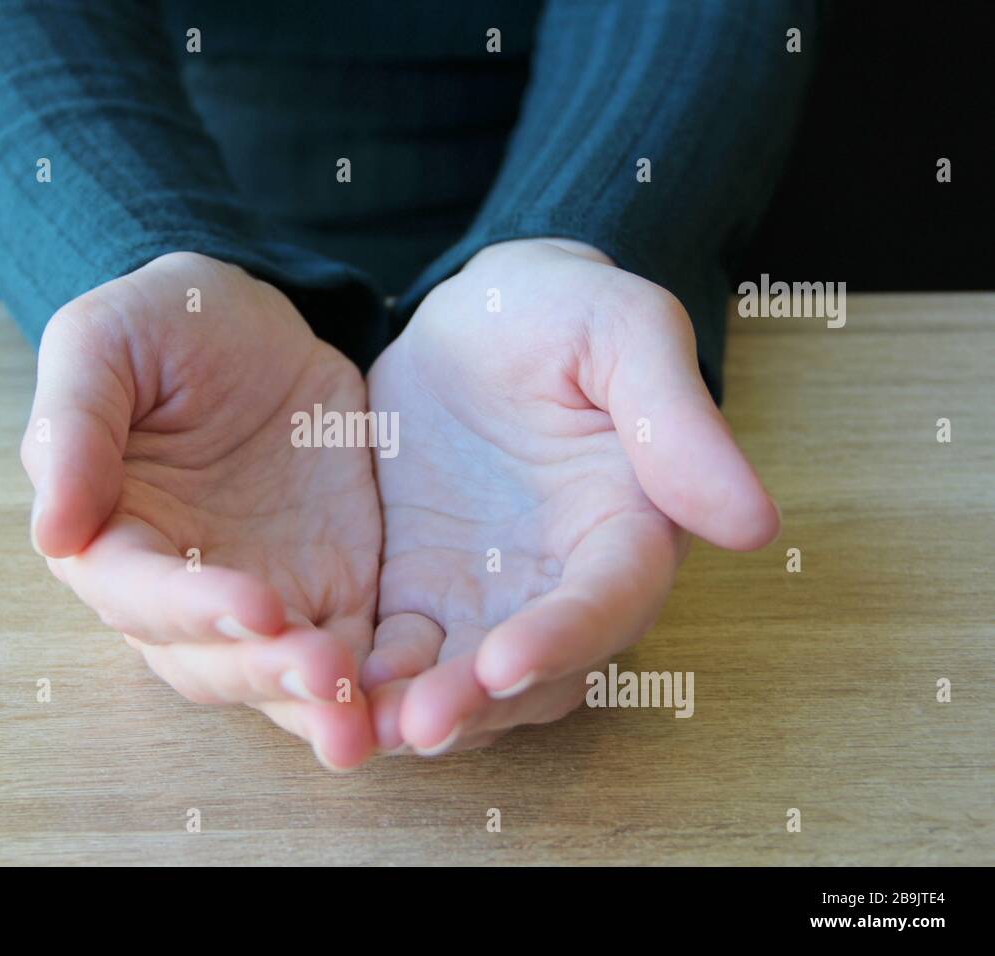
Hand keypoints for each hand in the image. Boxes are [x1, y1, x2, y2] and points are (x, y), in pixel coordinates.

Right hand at [22, 253, 379, 769]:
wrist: (260, 326)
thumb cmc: (165, 325)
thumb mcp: (104, 341)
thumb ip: (73, 428)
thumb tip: (51, 531)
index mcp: (110, 536)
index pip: (138, 593)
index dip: (192, 608)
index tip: (255, 606)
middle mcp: (179, 588)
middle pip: (209, 659)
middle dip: (266, 675)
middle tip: (327, 677)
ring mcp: (260, 597)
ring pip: (276, 677)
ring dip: (317, 704)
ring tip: (365, 721)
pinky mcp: (330, 593)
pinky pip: (351, 654)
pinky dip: (375, 687)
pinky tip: (409, 699)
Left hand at [363, 239, 778, 753]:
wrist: (478, 317)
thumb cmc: (561, 310)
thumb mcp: (622, 330)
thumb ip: (676, 421)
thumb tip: (755, 524)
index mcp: (627, 524)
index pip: (608, 601)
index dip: (563, 638)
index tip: (505, 661)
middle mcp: (564, 581)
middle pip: (536, 672)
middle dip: (478, 705)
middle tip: (416, 725)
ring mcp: (489, 596)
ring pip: (465, 683)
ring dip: (417, 712)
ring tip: (358, 730)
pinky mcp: (422, 593)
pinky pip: (399, 654)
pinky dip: (370, 680)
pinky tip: (321, 689)